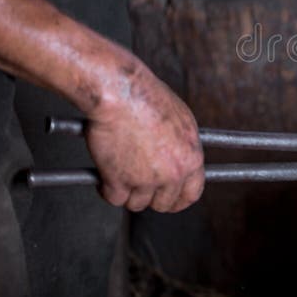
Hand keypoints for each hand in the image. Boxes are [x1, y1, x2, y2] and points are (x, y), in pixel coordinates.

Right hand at [84, 61, 203, 212]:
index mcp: (191, 158)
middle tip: (139, 184)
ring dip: (127, 191)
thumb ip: (183, 146)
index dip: (179, 199)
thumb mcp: (182, 121)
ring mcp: (146, 180)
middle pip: (164, 203)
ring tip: (120, 172)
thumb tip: (180, 159)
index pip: (192, 194)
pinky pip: (114, 198)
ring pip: (136, 203)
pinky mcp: (119, 181)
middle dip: (150, 196)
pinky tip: (105, 176)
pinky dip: (106, 189)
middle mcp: (172, 173)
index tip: (171, 199)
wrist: (122, 93)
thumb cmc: (148, 98)